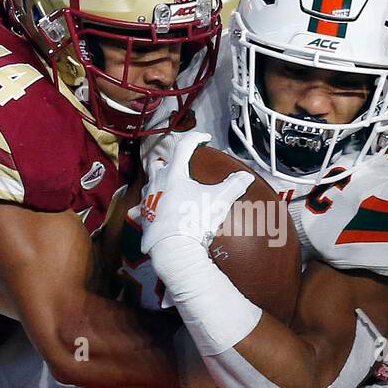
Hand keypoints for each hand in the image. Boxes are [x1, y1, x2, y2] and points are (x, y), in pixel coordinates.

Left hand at [138, 130, 253, 256]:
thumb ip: (234, 185)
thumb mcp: (220, 200)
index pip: (183, 147)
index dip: (196, 139)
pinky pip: (141, 209)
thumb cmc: (194, 220)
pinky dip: (146, 207)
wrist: (173, 248)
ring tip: (167, 186)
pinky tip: (151, 211)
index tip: (205, 139)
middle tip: (179, 165)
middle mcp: (156, 183)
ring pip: (148, 183)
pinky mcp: (143, 218)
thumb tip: (246, 177)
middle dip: (168, 161)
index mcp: (174, 174)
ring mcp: (147, 200)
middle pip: (158, 164)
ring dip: (157, 182)